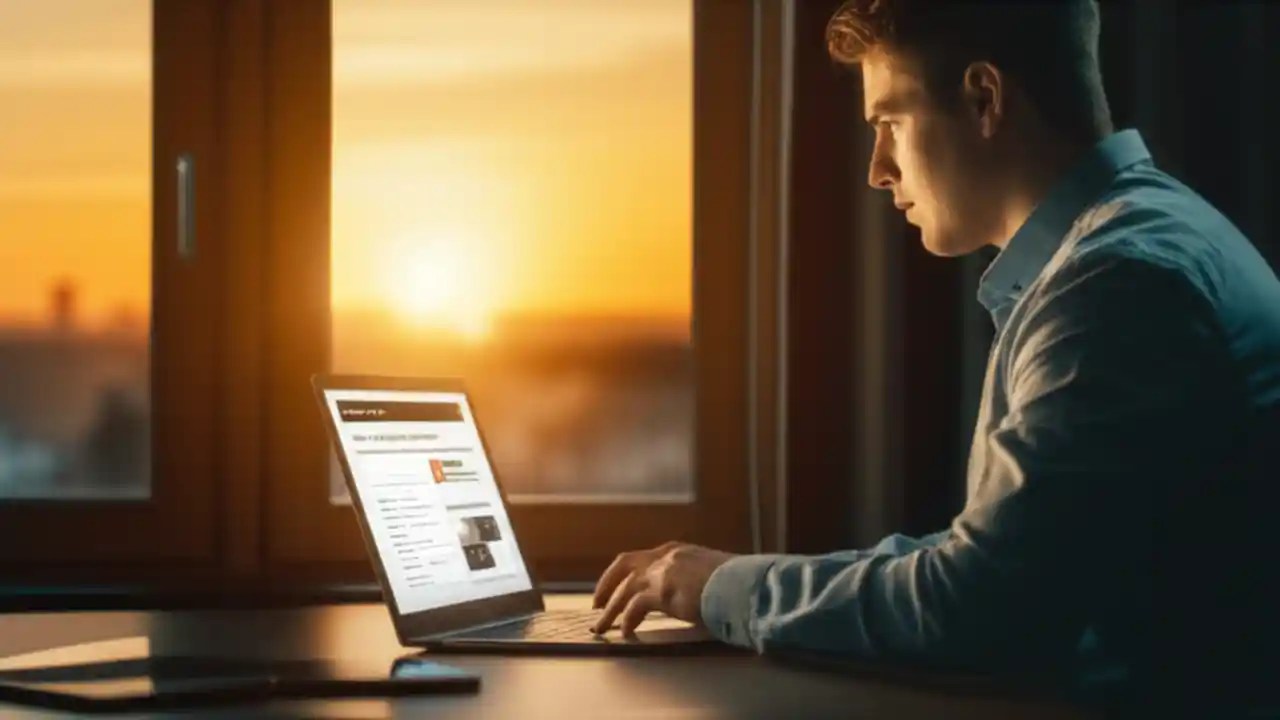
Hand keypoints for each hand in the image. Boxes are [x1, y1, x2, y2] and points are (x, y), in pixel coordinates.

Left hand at [591, 541, 736, 636]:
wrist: (746, 585)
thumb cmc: (739, 582)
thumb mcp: (712, 572)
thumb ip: (695, 578)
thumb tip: (693, 593)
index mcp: (678, 551)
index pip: (643, 557)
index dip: (626, 572)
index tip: (617, 585)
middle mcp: (666, 556)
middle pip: (623, 565)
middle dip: (607, 584)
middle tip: (597, 603)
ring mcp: (662, 572)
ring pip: (624, 590)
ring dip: (611, 610)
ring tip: (602, 627)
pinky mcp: (662, 592)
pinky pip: (634, 608)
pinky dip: (627, 621)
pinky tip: (627, 633)